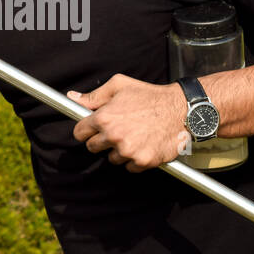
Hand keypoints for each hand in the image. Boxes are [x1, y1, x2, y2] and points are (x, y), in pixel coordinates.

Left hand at [66, 75, 190, 172]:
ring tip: (135, 135)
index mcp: (104, 117)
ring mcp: (128, 151)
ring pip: (112, 159)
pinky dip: (135, 159)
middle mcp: (113, 136)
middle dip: (102, 140)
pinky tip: (144, 144)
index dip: (86, 130)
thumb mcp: (120, 86)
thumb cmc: (150, 95)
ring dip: (119, 150)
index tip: (93, 129)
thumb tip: (72, 98)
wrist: (181, 109)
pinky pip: (130, 167)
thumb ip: (94, 96)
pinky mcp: (142, 161)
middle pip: (93, 148)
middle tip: (118, 130)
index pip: (79, 133)